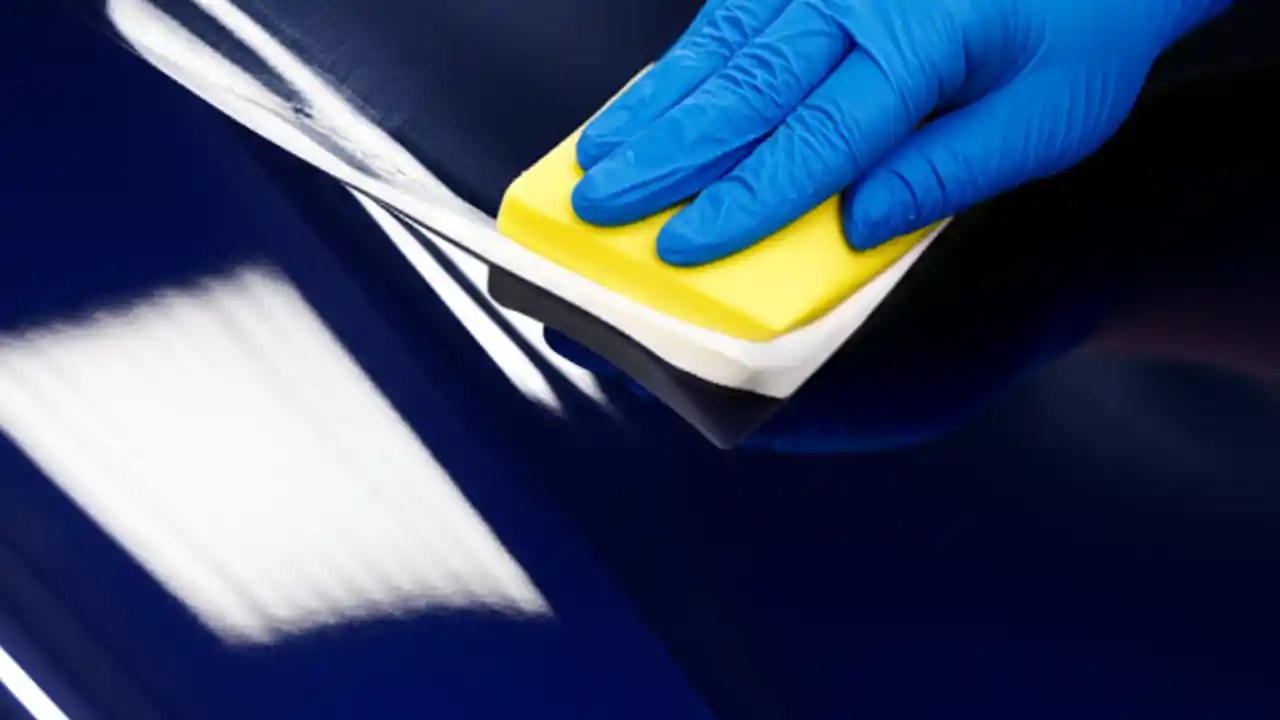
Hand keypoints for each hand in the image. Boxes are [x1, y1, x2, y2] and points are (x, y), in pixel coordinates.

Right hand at [571, 0, 1229, 263]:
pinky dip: (684, 62)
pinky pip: (734, 13)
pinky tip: (650, 98)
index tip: (682, 246)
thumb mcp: (1045, 122)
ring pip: (723, 46)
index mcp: (922, 47)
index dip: (741, 200)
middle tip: (598, 204)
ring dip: (654, 106)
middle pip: (744, 89)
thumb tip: (854, 222)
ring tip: (596, 156)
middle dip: (663, 155)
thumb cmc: (1081, 33)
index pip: (813, 140)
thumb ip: (946, 173)